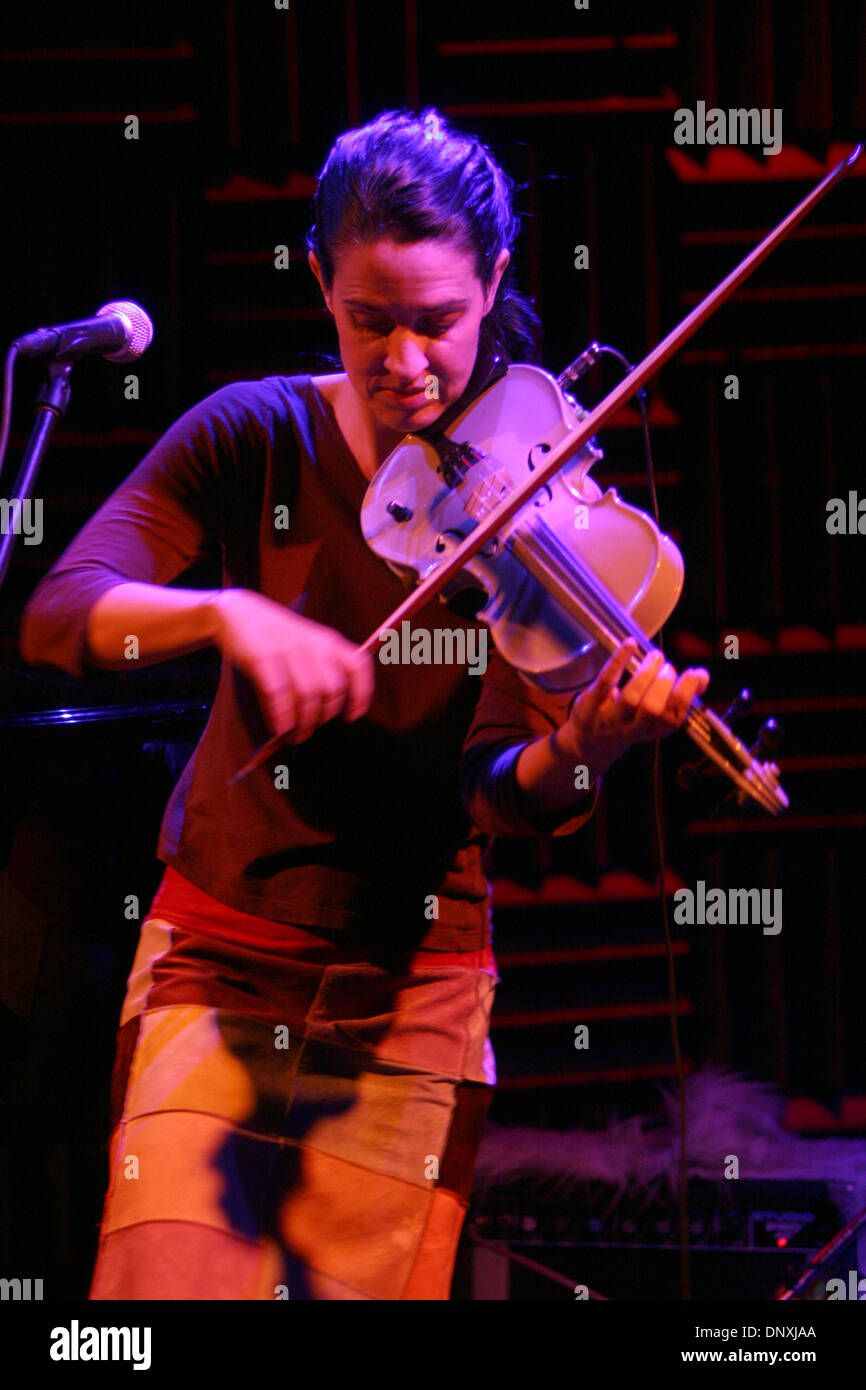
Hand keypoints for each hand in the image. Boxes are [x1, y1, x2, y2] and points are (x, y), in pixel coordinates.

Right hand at [212, 588, 373, 741]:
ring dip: (303, 722)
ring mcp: (288, 649)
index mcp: (329, 641)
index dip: (361, 694)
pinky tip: (279, 727)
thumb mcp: (308, 643)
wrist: (238, 611)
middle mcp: (313, 644)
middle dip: (324, 716)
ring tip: (293, 734)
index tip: (352, 716)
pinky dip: (281, 715)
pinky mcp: (262, 656)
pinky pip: (278, 693)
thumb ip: (322, 669)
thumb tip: (327, 711)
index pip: (358, 666)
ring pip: (309, 694)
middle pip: (333, 688)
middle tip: (309, 730)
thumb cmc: (276, 635)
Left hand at [558, 637, 709, 775]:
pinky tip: (631, 644)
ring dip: (646, 674)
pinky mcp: (590, 704)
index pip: (673, 718)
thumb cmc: (629, 723)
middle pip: (652, 710)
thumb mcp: (654, 718)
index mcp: (652, 731)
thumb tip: (702, 676)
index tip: (696, 674)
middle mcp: (631, 728)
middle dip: (664, 684)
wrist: (588, 744)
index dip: (687, 694)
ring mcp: (609, 718)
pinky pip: (605, 682)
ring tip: (656, 657)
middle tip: (667, 667)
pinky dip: (619, 661)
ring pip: (631, 699)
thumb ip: (676, 698)